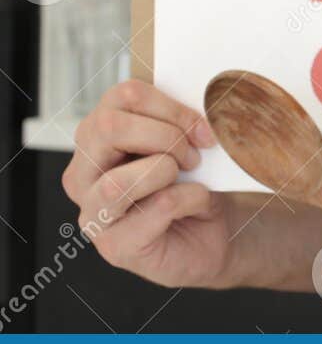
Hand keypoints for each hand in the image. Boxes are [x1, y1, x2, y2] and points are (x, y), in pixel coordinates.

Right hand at [61, 79, 234, 288]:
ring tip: (190, 177)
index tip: (202, 128)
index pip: (122, 96)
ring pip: (117, 181)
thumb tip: (203, 103)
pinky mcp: (116, 246)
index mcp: (97, 138)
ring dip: (167, 170)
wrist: (215, 234)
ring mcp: (94, 214)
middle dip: (166, 135)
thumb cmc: (196, 183)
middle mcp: (83, 175)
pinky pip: (155, 207)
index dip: (169, 106)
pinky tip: (196, 204)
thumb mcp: (188, 144)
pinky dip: (189, 198)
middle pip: (108, 128)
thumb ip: (179, 121)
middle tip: (193, 155)